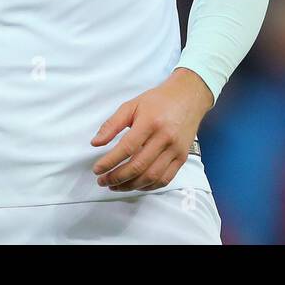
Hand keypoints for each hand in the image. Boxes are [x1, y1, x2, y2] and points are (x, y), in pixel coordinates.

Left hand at [90, 68, 213, 191]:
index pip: (127, 148)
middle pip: (138, 166)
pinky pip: (165, 179)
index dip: (109, 162)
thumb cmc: (158, 101)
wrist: (189, 97)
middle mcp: (165, 137)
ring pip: (151, 176)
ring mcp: (175, 149)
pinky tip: (136, 185)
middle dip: (117, 178)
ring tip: (116, 185)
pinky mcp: (182, 157)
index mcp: (150, 122)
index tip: (97, 169)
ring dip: (130, 186)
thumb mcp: (132, 105)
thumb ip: (112, 124)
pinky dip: (148, 186)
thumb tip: (95, 143)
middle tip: (103, 181)